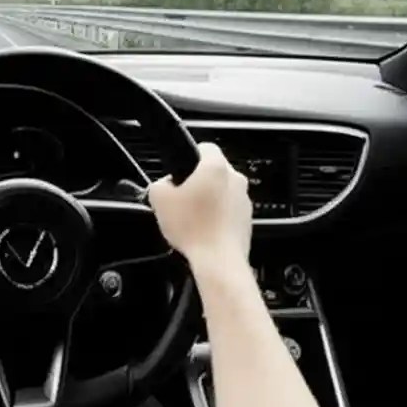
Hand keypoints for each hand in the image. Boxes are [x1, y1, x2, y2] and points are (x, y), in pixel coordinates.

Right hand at [147, 143, 252, 278]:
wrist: (218, 260)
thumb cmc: (192, 228)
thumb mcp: (159, 200)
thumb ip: (158, 184)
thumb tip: (163, 185)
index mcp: (216, 167)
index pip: (205, 146)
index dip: (189, 156)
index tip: (180, 171)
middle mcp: (235, 179)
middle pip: (214, 171)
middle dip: (198, 182)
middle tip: (181, 198)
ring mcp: (244, 199)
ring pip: (223, 191)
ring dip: (210, 200)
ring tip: (192, 218)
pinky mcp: (247, 219)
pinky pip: (229, 210)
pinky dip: (218, 217)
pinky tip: (204, 230)